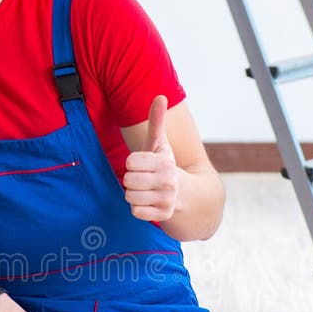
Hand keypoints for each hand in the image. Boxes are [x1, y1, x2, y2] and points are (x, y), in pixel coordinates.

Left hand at [123, 95, 179, 221]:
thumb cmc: (164, 165)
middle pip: (128, 181)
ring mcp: (167, 200)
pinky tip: (148, 202)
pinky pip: (135, 212)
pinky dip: (138, 208)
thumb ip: (157, 122)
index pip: (130, 162)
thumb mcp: (160, 144)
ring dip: (134, 194)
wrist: (185, 194)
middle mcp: (168, 181)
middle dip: (131, 179)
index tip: (141, 164)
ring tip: (146, 190)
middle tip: (142, 179)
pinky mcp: (163, 215)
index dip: (132, 163)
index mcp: (165, 162)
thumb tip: (160, 96)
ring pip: (130, 197)